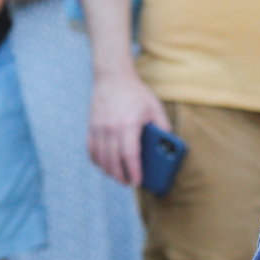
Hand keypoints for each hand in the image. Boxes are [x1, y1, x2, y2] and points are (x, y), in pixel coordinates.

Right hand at [88, 67, 168, 185]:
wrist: (112, 77)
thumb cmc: (136, 93)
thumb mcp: (154, 107)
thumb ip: (162, 126)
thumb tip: (168, 145)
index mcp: (128, 124)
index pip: (129, 155)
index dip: (133, 171)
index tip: (138, 181)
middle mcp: (110, 128)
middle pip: (113, 161)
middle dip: (121, 176)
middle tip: (129, 183)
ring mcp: (98, 128)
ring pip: (100, 158)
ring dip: (109, 171)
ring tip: (118, 176)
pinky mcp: (91, 127)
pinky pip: (91, 150)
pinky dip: (97, 161)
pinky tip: (105, 165)